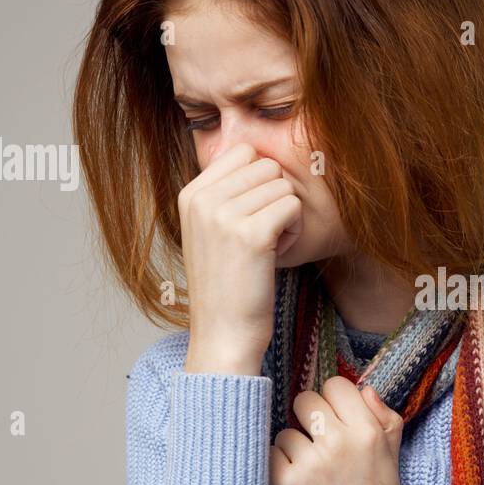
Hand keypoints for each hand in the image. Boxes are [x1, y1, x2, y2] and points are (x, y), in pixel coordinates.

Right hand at [178, 142, 302, 374]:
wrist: (223, 333)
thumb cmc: (226, 284)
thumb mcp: (210, 230)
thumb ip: (225, 192)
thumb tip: (256, 153)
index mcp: (190, 193)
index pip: (244, 151)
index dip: (260, 180)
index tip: (251, 214)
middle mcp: (202, 199)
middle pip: (267, 166)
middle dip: (276, 197)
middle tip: (263, 233)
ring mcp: (224, 215)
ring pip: (283, 186)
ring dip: (286, 216)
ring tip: (266, 247)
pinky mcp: (250, 234)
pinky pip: (292, 207)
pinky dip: (293, 231)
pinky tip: (275, 254)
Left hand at [269, 375, 404, 484]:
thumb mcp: (392, 463)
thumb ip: (386, 421)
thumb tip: (364, 389)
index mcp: (368, 433)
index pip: (336, 385)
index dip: (333, 400)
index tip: (333, 419)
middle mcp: (339, 443)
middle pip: (305, 399)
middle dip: (308, 419)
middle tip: (317, 445)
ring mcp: (311, 463)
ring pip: (286, 429)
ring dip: (293, 448)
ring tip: (309, 473)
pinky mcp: (284, 484)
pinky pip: (271, 453)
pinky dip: (279, 467)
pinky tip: (295, 484)